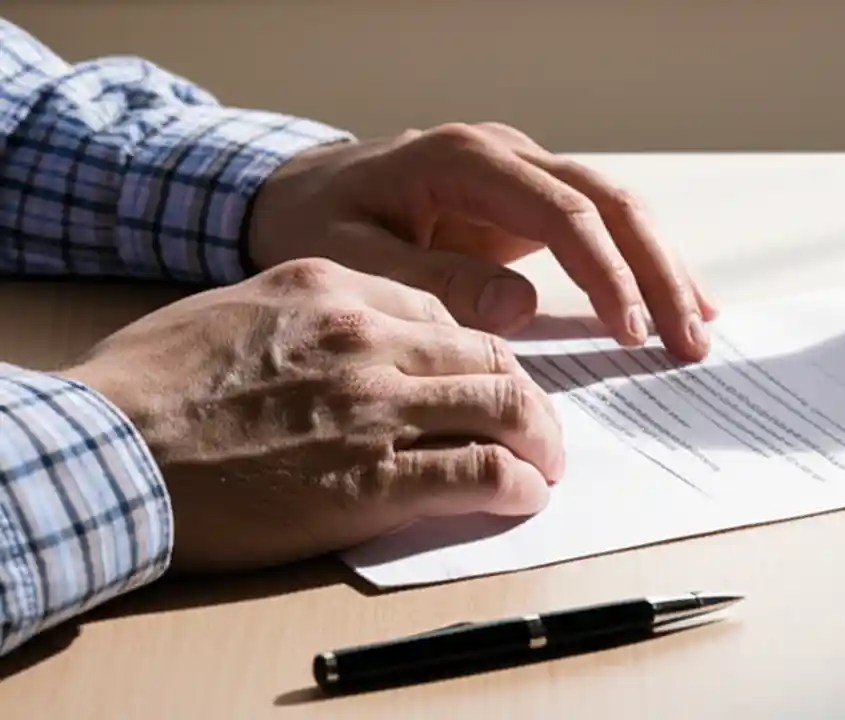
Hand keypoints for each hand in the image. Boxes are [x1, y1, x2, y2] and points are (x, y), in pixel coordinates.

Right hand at [61, 259, 562, 572]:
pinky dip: (517, 486)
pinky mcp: (373, 482)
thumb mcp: (237, 306)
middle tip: (539, 430)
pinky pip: (480, 475)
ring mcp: (376, 410)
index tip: (492, 382)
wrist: (105, 448)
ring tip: (546, 467)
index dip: (484, 354)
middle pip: (492, 357)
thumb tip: (366, 341)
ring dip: (540, 442)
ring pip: (505, 408)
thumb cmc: (151, 383)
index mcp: (335, 289)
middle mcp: (369, 341)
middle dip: (530, 398)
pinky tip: (523, 496)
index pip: (447, 313)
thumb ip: (314, 313)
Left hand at [249, 123, 716, 361]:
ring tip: (698, 329)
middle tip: (689, 339)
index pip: (562, 212)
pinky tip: (675, 299)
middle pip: (609, 203)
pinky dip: (638, 263)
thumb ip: (432, 282)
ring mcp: (522, 173)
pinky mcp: (527, 202)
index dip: (605, 272)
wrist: (295, 190)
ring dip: (662, 268)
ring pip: (616, 209)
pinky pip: (597, 226)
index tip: (631, 332)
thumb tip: (519, 307)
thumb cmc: (314, 222)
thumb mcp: (352, 257)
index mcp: (465, 160)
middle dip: (657, 272)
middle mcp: (506, 154)